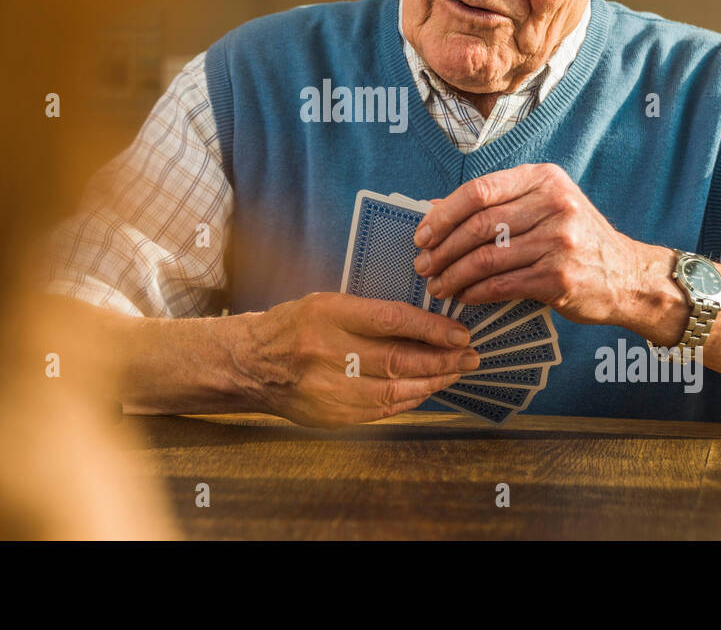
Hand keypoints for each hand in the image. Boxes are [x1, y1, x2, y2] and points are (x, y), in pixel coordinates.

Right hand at [241, 292, 479, 427]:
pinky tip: (426, 391)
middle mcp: (327, 351)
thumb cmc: (294, 326)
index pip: (392, 320)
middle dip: (441, 360)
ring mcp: (327, 388)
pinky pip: (380, 410)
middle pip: (398, 359)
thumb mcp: (327, 304)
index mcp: (328, 313)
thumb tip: (425, 324)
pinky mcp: (329, 415)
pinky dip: (408, 401)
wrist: (251, 364)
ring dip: (431, 383)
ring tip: (455, 373)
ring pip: (394, 390)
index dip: (431, 329)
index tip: (459, 334)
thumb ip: (370, 313)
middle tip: (469, 356)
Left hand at [412, 163, 645, 324]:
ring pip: (487, 258)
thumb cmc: (575, 239)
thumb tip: (433, 208)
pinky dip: (476, 292)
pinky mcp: (559, 276)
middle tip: (423, 265)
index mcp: (544, 179)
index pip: (480, 191)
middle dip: (443, 248)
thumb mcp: (544, 207)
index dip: (443, 214)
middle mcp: (554, 204)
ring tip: (437, 286)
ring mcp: (559, 240)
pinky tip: (464, 297)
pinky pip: (503, 284)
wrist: (627, 275)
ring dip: (454, 275)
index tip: (422, 234)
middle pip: (479, 225)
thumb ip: (497, 205)